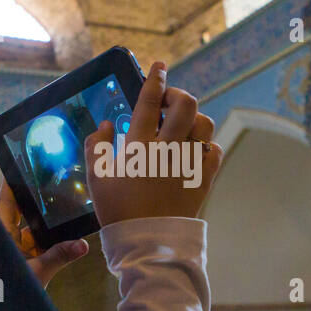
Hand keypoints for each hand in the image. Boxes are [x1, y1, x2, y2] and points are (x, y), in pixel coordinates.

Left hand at [0, 181, 88, 288]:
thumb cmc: (9, 294)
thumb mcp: (38, 272)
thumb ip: (61, 256)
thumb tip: (83, 245)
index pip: (6, 201)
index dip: (12, 184)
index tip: (20, 166)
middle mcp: (4, 239)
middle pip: (21, 214)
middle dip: (38, 206)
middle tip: (55, 187)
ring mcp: (12, 252)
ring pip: (30, 234)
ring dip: (46, 230)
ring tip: (66, 214)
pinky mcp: (20, 265)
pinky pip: (35, 249)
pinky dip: (48, 246)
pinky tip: (66, 242)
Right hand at [83, 61, 222, 224]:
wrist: (148, 243)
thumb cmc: (119, 212)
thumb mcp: (97, 179)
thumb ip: (96, 146)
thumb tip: (106, 125)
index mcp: (140, 146)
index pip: (150, 101)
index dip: (154, 78)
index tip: (158, 66)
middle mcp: (168, 150)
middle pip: (185, 104)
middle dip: (177, 94)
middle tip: (167, 101)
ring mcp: (189, 164)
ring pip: (204, 124)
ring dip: (193, 118)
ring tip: (179, 125)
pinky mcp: (204, 179)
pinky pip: (213, 150)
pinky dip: (205, 144)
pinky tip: (192, 149)